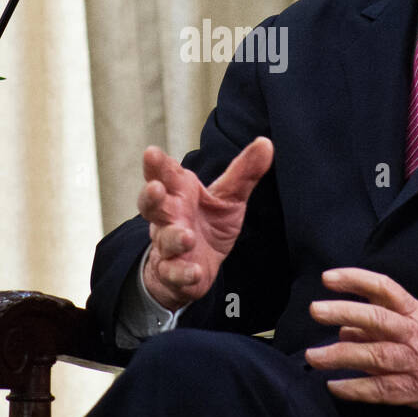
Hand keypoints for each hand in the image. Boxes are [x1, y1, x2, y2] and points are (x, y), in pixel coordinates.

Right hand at [137, 137, 273, 311]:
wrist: (194, 265)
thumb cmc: (207, 223)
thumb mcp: (228, 197)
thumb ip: (244, 172)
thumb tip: (266, 142)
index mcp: (179, 193)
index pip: (165, 175)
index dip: (157, 164)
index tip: (151, 153)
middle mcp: (168, 217)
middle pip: (152, 205)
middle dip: (151, 196)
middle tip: (155, 188)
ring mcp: (168, 246)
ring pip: (164, 240)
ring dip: (173, 237)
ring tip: (187, 236)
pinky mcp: (174, 273)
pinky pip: (173, 274)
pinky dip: (183, 273)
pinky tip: (195, 271)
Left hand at [304, 268, 417, 416]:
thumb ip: (387, 324)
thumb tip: (345, 328)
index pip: (385, 288)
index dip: (355, 279)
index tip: (328, 278)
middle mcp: (417, 334)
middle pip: (375, 318)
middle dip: (342, 312)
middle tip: (315, 310)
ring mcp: (417, 363)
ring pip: (374, 355)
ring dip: (339, 355)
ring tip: (313, 356)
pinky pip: (381, 389)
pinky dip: (355, 388)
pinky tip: (335, 386)